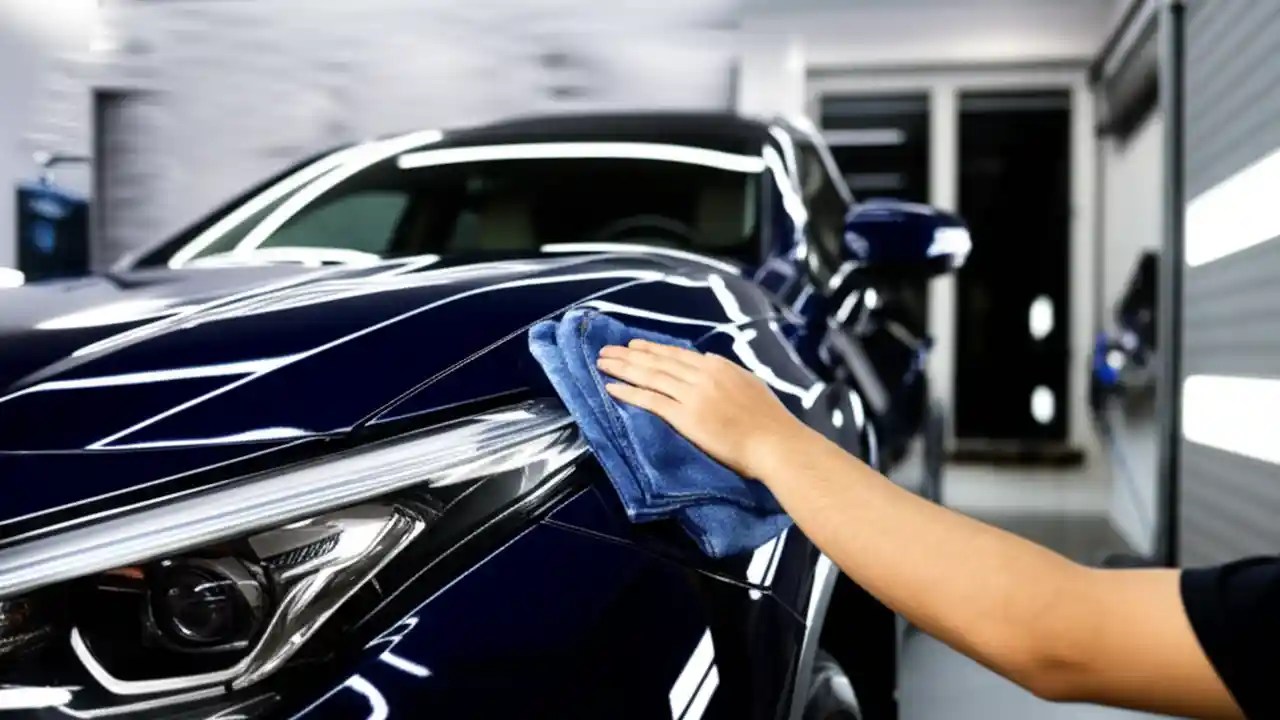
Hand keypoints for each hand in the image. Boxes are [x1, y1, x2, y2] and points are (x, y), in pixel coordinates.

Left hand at [596, 338, 811, 480]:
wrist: (774, 442)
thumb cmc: (769, 419)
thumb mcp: (750, 383)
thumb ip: (728, 372)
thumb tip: (710, 361)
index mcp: (718, 366)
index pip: (677, 354)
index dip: (652, 349)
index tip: (634, 345)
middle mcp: (702, 375)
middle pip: (658, 361)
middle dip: (629, 354)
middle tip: (606, 350)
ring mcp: (692, 395)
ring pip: (650, 376)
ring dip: (623, 368)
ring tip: (602, 364)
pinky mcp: (685, 417)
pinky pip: (650, 400)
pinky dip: (629, 393)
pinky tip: (612, 388)